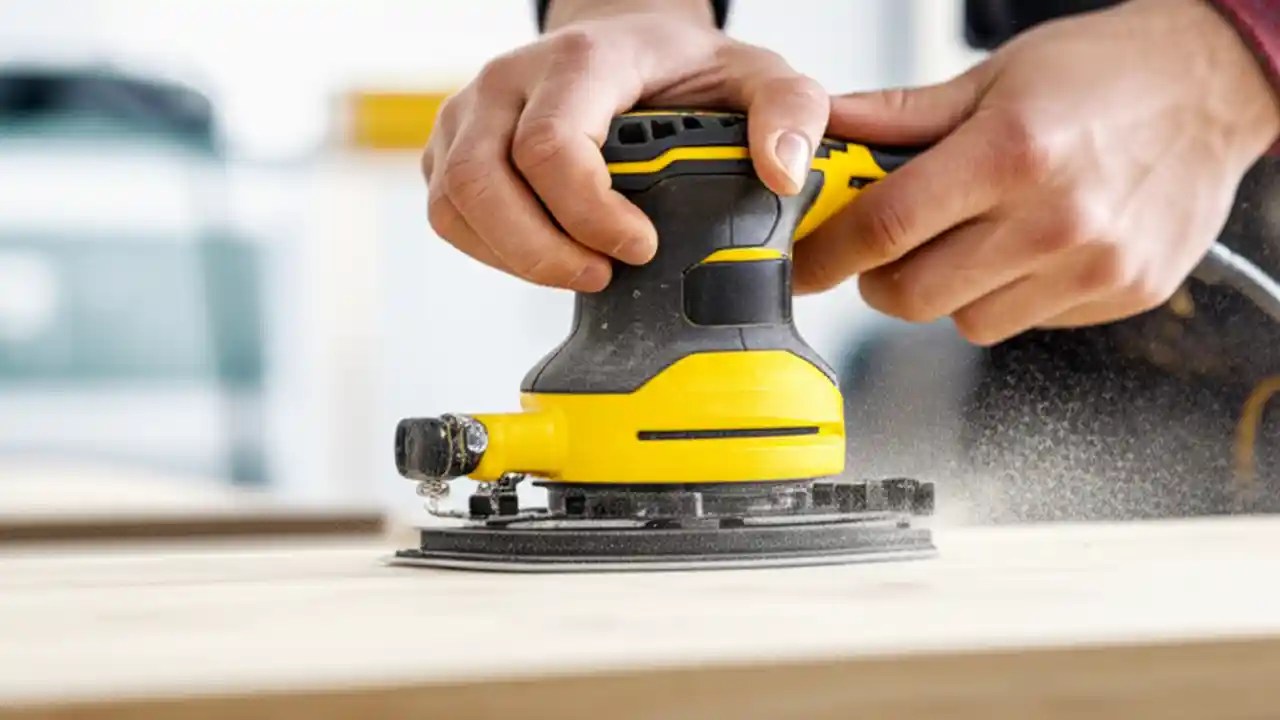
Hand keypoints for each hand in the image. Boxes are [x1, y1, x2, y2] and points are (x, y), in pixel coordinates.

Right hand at [425, 3, 828, 291]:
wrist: (625, 42)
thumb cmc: (683, 67)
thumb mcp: (756, 73)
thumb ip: (789, 111)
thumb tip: (781, 174)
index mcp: (580, 60)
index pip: (551, 145)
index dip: (588, 213)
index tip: (641, 247)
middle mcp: (509, 80)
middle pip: (484, 181)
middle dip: (541, 252)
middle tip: (603, 276)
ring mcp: (470, 113)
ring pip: (455, 202)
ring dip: (513, 258)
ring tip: (578, 272)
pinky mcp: (452, 146)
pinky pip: (448, 213)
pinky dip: (491, 251)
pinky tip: (545, 257)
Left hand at [795, 0, 1279, 344]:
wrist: (1214, 87)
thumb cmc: (1105, 73)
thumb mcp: (992, 77)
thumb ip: (899, 117)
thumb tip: (822, 131)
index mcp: (1013, 152)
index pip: (885, 227)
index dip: (829, 252)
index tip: (808, 261)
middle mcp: (1056, 219)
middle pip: (913, 295)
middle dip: (878, 280)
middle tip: (886, 249)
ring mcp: (1095, 267)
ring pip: (965, 322)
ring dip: (946, 291)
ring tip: (971, 238)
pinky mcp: (1122, 295)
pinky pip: (1024, 323)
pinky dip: (1004, 296)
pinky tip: (1025, 249)